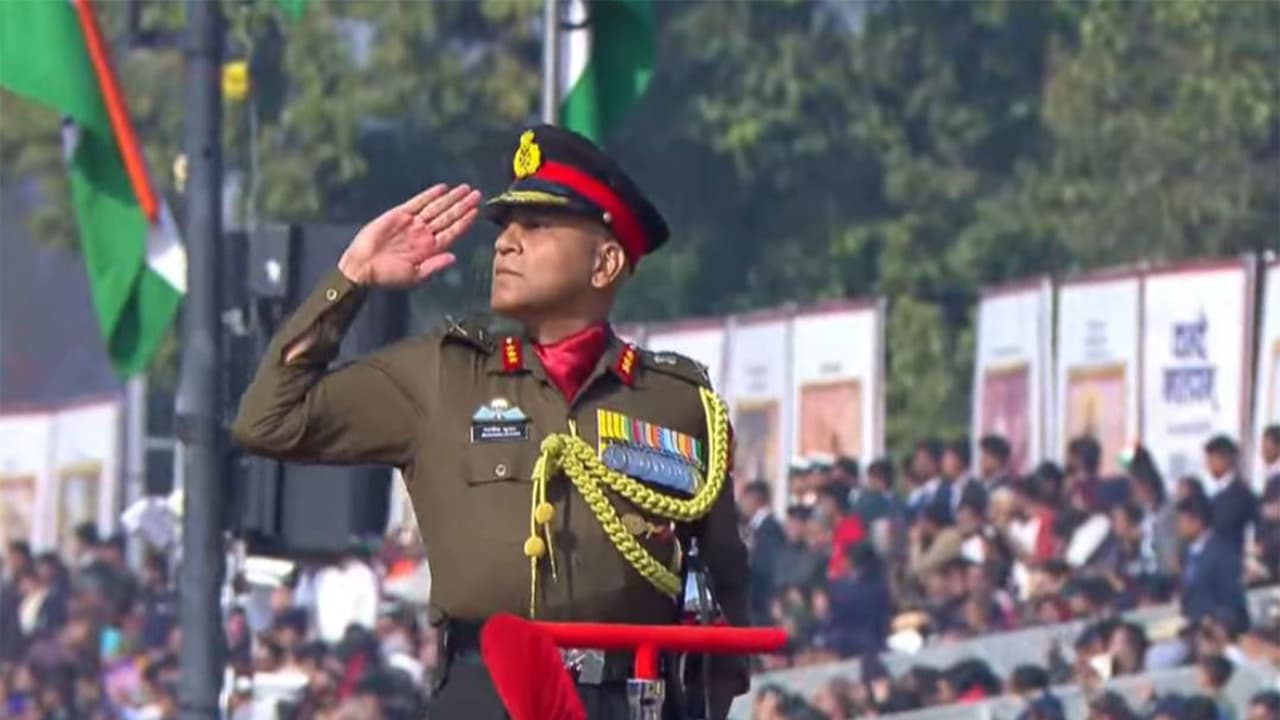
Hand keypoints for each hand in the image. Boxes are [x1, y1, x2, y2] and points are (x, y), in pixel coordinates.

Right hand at [338, 184, 481, 286]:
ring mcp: (413, 223)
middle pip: (448, 217)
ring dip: (451, 198)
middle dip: (463, 205)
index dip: (465, 221)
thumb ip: (434, 266)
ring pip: (436, 207)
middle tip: (477, 194)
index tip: (477, 211)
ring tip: (465, 189)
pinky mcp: (399, 215)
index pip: (453, 232)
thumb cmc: (388, 276)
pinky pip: (418, 202)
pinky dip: (430, 195)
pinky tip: (442, 189)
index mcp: (431, 249)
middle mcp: (425, 234)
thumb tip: (454, 258)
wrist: (363, 267)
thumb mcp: (414, 276)